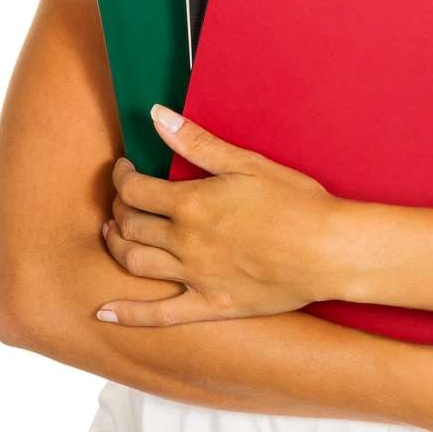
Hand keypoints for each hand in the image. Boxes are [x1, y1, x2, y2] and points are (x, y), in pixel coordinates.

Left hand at [96, 104, 339, 327]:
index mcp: (192, 204)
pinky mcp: (210, 305)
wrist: (328, 249)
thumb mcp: (246, 163)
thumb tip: (157, 116)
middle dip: (118, 209)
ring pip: (136, 263)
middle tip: (122, 200)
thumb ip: (196, 142)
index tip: (126, 169)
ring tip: (112, 234)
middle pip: (131, 225)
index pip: (136, 190)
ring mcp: (195, 277)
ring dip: (116, 246)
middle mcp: (185, 242)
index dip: (123, 177)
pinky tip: (104, 313)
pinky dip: (128, 314)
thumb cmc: (295, 201)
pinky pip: (159, 315)